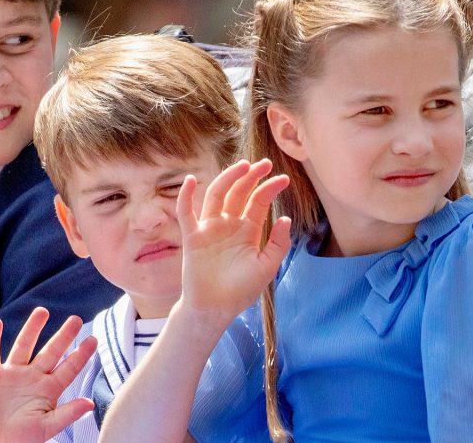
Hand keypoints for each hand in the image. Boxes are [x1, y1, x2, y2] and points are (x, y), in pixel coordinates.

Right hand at [0, 307, 96, 442]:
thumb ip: (67, 414)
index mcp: (48, 389)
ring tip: (42, 311)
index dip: (81, 354)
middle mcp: (32, 377)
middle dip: (63, 336)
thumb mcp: (47, 428)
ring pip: (24, 346)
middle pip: (50, 351)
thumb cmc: (22, 439)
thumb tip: (91, 403)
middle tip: (76, 319)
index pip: (68, 368)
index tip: (94, 340)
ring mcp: (12, 374)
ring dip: (32, 328)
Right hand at [176, 159, 290, 322]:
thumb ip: (278, 244)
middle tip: (265, 163)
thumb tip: (286, 217)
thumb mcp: (266, 267)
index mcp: (248, 230)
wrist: (216, 309)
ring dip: (228, 179)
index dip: (270, 189)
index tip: (283, 179)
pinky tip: (190, 181)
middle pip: (239, 192)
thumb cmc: (241, 290)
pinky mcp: (192, 237)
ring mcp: (210, 228)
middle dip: (251, 176)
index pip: (258, 202)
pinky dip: (186, 196)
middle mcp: (229, 224)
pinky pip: (187, 213)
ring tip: (242, 166)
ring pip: (217, 195)